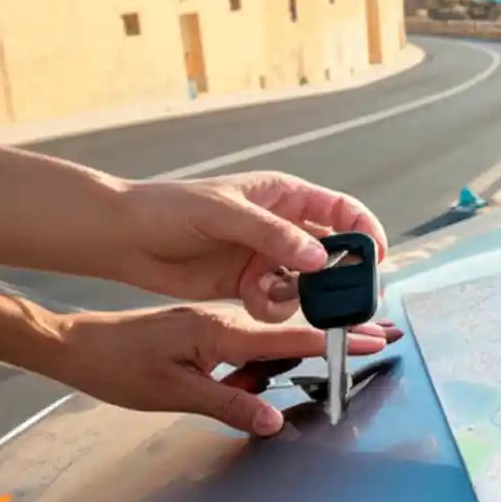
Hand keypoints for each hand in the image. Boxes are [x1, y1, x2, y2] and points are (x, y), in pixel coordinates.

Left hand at [48, 303, 403, 435]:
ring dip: (283, 360)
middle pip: (286, 336)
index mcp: (218, 331)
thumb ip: (227, 404)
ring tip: (287, 376)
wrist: (74, 345)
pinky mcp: (201, 332)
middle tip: (372, 338)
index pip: (289, 338)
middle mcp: (220, 322)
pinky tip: (249, 381)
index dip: (334, 341)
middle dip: (330, 339)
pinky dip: (258, 361)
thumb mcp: (173, 393)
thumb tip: (272, 420)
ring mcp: (211, 324)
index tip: (371, 338)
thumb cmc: (116, 365)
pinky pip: (243, 347)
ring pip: (263, 345)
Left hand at [117, 172, 387, 321]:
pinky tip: (249, 297)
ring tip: (268, 290)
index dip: (365, 233)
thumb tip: (320, 257)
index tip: (375, 259)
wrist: (125, 238)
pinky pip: (279, 301)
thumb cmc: (169, 210)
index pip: (342, 211)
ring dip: (297, 294)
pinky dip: (271, 305)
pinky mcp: (249, 283)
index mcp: (284, 196)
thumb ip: (274, 235)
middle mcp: (282, 227)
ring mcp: (267, 256)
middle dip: (337, 276)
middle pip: (332, 253)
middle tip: (340, 297)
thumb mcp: (224, 214)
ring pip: (307, 283)